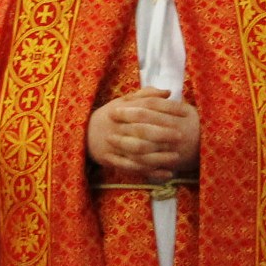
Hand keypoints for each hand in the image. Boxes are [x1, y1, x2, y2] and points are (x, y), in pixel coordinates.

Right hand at [85, 87, 200, 181]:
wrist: (85, 133)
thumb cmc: (111, 116)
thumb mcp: (124, 101)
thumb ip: (146, 96)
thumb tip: (168, 92)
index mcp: (121, 111)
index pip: (144, 109)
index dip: (162, 112)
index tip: (180, 115)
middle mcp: (117, 128)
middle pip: (141, 131)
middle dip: (162, 135)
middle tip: (180, 137)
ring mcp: (114, 146)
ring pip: (138, 153)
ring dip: (158, 156)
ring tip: (176, 157)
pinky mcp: (113, 161)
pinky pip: (133, 169)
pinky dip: (151, 172)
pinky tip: (167, 173)